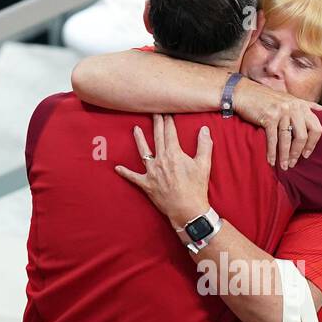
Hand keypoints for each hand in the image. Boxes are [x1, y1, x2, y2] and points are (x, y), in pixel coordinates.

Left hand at [115, 114, 211, 228]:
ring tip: (135, 129)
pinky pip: (133, 177)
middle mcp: (161, 160)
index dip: (169, 121)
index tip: (167, 112)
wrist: (186, 209)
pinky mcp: (147, 184)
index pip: (170, 133)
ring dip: (139, 140)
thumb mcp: (204, 165)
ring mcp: (152, 172)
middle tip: (154, 113)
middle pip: (157, 138)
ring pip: (143, 152)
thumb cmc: (196, 188)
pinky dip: (125, 173)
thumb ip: (204, 145)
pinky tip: (117, 168)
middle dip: (156, 124)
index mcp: (174, 154)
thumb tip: (204, 129)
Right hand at [232, 79, 321, 169]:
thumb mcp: (291, 99)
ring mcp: (282, 112)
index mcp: (302, 105)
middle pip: (303, 135)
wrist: (245, 92)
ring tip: (284, 166)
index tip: (307, 154)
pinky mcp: (269, 117)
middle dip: (298, 152)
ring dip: (285, 155)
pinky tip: (272, 161)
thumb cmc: (268, 99)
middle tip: (294, 162)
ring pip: (287, 139)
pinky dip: (272, 152)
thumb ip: (309, 106)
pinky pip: (273, 139)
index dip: (313, 143)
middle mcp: (294, 107)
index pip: (317, 126)